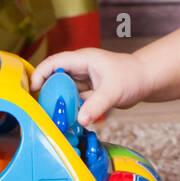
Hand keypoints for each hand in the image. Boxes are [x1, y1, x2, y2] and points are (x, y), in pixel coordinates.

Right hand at [29, 47, 149, 125]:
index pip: (54, 63)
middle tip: (38, 109)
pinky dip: (70, 108)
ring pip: (64, 90)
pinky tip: (68, 120)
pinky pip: (74, 99)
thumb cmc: (133, 77)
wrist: (148, 80)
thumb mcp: (113, 92)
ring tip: (51, 117)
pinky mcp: (89, 91)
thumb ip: (96, 105)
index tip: (32, 90)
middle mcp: (81, 68)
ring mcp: (85, 79)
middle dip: (46, 92)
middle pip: (55, 77)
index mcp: (83, 60)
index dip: (40, 74)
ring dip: (59, 102)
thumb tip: (80, 121)